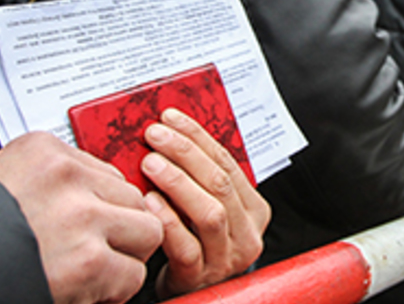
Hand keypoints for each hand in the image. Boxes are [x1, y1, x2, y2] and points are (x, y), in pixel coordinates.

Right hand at [0, 132, 162, 303]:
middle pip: (133, 197)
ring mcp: (81, 217)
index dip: (101, 204)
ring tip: (93, 270)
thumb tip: (102, 194)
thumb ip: (55, 181)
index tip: (87, 223)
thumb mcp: (6, 179)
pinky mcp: (89, 261)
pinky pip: (132, 273)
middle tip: (95, 250)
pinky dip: (114, 290)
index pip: (107, 171)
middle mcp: (67, 177)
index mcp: (45, 151)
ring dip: (124, 257)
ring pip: (146, 231)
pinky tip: (86, 291)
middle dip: (119, 229)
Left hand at [142, 109, 270, 297]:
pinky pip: (186, 247)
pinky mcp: (200, 278)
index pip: (228, 163)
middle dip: (185, 153)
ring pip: (209, 213)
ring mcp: (225, 258)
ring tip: (150, 163)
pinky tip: (149, 202)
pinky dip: (168, 221)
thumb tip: (170, 132)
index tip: (171, 117)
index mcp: (254, 211)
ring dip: (178, 183)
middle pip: (220, 184)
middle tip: (155, 135)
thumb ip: (201, 179)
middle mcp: (246, 234)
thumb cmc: (194, 244)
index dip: (198, 137)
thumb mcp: (207, 209)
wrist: (189, 294)